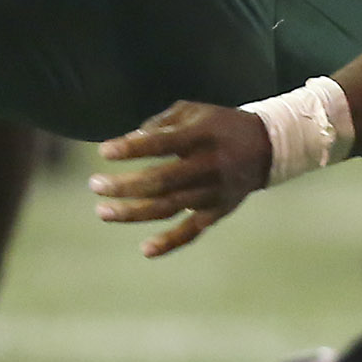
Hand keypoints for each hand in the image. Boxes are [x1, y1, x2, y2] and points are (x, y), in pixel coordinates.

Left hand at [91, 100, 273, 256]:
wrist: (267, 147)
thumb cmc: (219, 125)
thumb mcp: (193, 111)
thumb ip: (161, 123)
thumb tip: (128, 141)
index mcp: (202, 136)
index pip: (161, 144)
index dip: (131, 149)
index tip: (103, 151)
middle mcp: (208, 165)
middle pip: (160, 181)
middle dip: (124, 185)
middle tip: (94, 184)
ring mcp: (213, 192)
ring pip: (168, 208)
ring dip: (133, 213)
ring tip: (102, 211)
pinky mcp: (217, 211)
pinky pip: (192, 231)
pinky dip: (170, 242)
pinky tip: (145, 250)